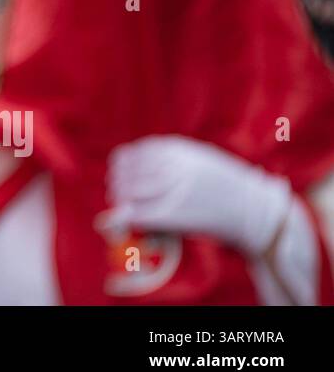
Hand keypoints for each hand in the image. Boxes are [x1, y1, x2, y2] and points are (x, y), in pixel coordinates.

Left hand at [101, 135, 291, 256]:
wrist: (253, 210)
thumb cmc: (224, 183)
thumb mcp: (196, 157)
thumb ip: (166, 157)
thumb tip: (126, 163)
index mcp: (175, 150)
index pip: (127, 156)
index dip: (119, 167)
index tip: (119, 175)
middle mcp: (171, 167)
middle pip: (124, 175)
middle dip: (117, 186)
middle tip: (119, 196)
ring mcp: (174, 191)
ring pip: (127, 195)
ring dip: (121, 202)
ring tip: (126, 209)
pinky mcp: (176, 216)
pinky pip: (139, 215)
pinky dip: (131, 218)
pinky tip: (135, 220)